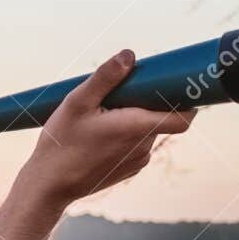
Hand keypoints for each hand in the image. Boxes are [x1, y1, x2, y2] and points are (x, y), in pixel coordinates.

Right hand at [25, 49, 196, 207]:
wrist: (49, 184)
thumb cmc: (61, 142)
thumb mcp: (77, 102)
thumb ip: (105, 77)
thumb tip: (129, 55)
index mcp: (137, 127)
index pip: (183, 116)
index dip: (188, 100)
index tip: (178, 84)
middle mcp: (144, 147)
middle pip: (160, 116)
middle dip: (146, 102)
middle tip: (117, 95)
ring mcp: (138, 161)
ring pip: (147, 130)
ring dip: (134, 119)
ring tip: (102, 116)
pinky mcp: (129, 170)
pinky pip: (137, 145)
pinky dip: (127, 135)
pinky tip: (100, 135)